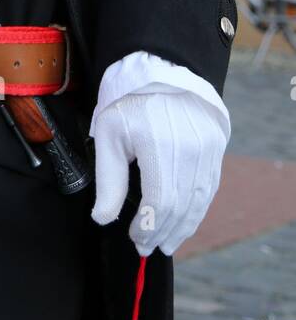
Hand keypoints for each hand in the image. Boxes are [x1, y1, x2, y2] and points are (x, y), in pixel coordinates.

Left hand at [90, 91, 225, 255]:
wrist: (163, 71)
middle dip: (163, 233)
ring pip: (198, 202)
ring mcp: (207, 149)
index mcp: (158, 143)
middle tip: (148, 248)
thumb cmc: (129, 102)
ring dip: (182, 228)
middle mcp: (189, 148)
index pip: (159, 201)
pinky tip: (183, 223)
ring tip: (166, 243)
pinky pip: (209, 190)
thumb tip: (103, 219)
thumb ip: (108, 179)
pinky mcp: (217, 150)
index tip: (135, 240)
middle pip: (180, 207)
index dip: (147, 228)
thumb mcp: (109, 133)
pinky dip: (195, 211)